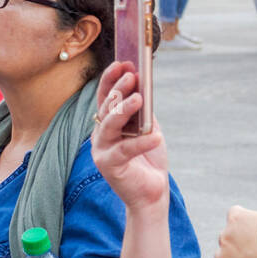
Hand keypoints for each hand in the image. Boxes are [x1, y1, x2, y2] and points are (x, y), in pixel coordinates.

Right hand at [91, 61, 169, 210]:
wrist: (151, 193)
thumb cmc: (148, 160)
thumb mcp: (147, 130)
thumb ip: (142, 113)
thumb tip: (143, 88)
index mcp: (107, 125)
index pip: (105, 98)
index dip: (111, 80)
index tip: (123, 63)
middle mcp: (100, 136)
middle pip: (106, 108)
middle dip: (119, 90)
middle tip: (131, 76)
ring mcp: (102, 151)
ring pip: (109, 125)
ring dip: (123, 110)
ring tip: (138, 99)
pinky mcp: (109, 166)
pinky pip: (125, 150)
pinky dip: (141, 143)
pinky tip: (156, 137)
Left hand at [211, 205, 256, 257]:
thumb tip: (251, 221)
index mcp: (237, 219)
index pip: (235, 213)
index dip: (243, 220)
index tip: (252, 228)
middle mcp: (224, 235)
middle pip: (226, 234)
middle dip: (236, 240)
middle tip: (254, 249)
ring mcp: (221, 255)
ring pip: (221, 253)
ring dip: (231, 257)